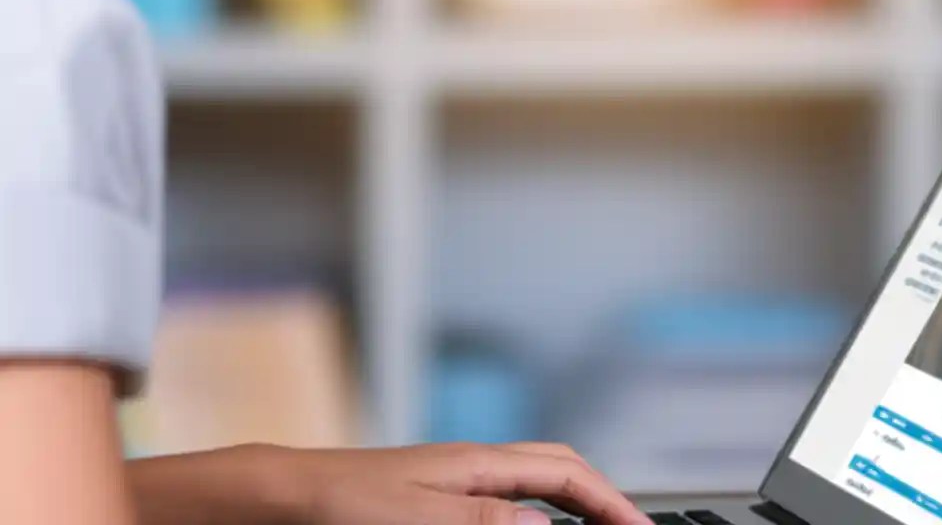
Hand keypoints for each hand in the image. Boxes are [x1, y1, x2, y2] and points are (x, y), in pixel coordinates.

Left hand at [296, 442, 649, 524]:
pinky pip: (507, 498)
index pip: (567, 476)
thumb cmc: (346, 501)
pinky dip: (535, 511)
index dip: (610, 502)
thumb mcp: (424, 518)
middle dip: (601, 497)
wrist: (291, 494)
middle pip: (559, 469)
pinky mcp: (439, 496)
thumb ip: (489, 520)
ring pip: (535, 482)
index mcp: (480, 462)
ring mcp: (458, 477)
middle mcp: (476, 464)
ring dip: (572, 504)